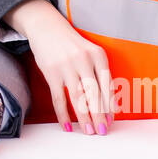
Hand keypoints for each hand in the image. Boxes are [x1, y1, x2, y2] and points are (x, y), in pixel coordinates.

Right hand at [5, 0, 112, 134]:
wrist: (46, 27)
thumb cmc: (71, 44)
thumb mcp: (90, 53)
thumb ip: (98, 73)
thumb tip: (106, 104)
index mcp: (98, 55)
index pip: (108, 85)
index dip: (110, 105)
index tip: (111, 121)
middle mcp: (84, 60)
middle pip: (94, 94)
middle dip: (99, 116)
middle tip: (102, 131)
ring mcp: (66, 66)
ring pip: (78, 98)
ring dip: (84, 118)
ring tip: (89, 131)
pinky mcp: (51, 73)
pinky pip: (59, 98)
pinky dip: (63, 114)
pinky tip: (67, 126)